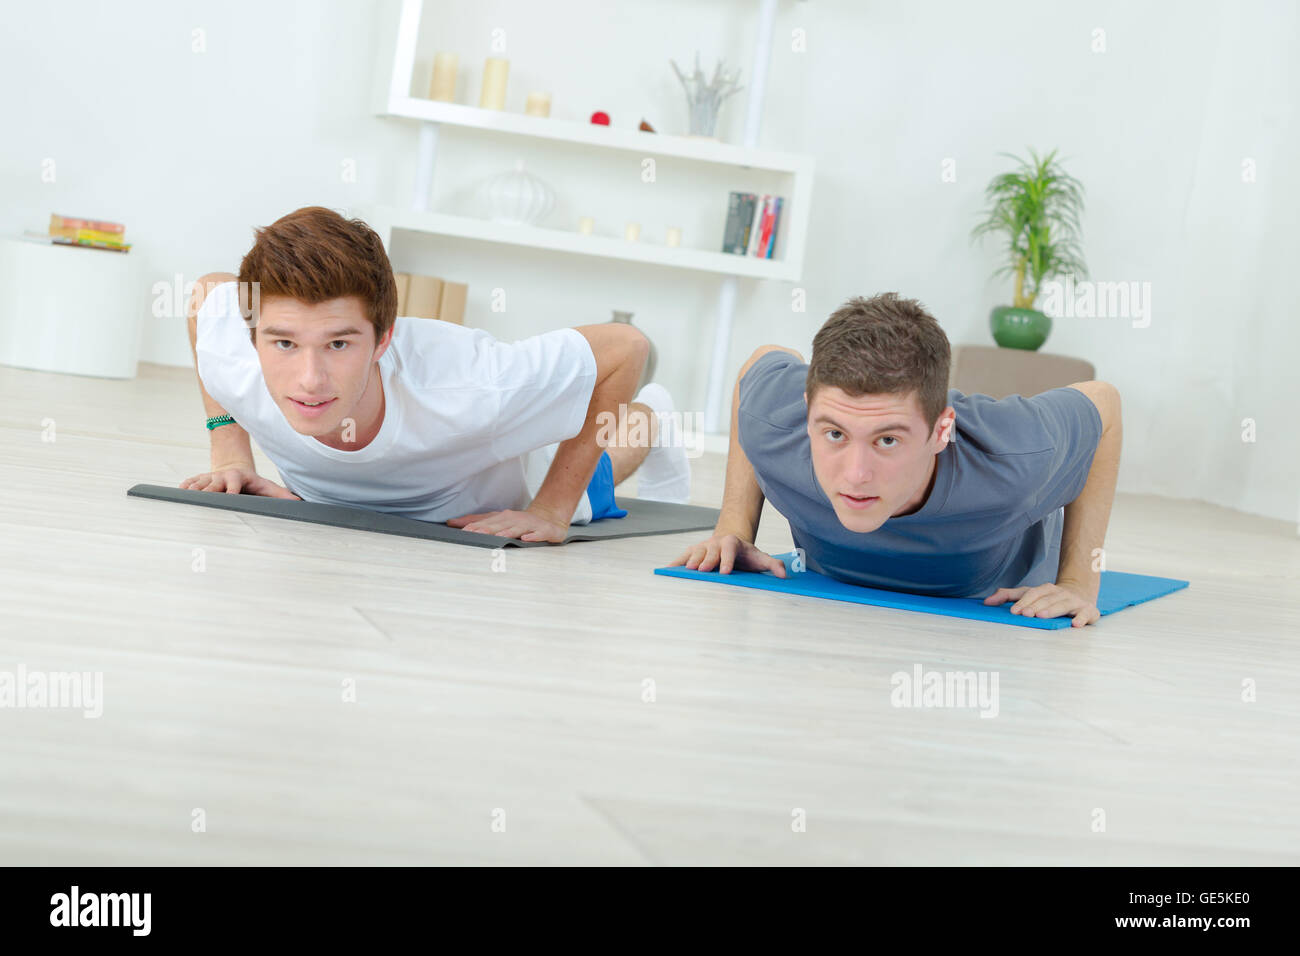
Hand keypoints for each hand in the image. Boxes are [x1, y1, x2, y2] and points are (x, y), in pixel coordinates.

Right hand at [180, 462, 300, 498]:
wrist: (234, 468)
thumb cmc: (252, 482)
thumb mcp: (267, 486)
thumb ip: (281, 495)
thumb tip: (298, 502)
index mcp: (237, 477)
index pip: (233, 483)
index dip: (231, 489)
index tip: (230, 496)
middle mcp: (221, 476)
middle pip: (212, 484)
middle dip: (208, 492)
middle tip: (204, 503)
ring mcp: (208, 477)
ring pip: (198, 484)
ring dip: (193, 492)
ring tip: (187, 502)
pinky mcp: (198, 480)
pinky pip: (188, 483)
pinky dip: (183, 489)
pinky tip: (178, 496)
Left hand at [446, 504, 569, 542]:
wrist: (549, 519)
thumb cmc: (521, 522)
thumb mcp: (498, 520)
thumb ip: (476, 522)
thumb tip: (451, 523)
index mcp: (503, 517)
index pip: (487, 522)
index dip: (475, 526)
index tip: (463, 532)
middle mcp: (515, 519)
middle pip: (500, 525)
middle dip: (488, 529)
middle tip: (475, 535)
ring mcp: (530, 524)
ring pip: (518, 528)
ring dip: (508, 532)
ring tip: (499, 537)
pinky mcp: (544, 531)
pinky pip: (539, 534)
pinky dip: (533, 536)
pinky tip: (526, 539)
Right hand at [668, 531, 787, 576]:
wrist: (730, 542)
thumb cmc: (745, 554)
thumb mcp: (760, 558)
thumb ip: (772, 565)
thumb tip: (784, 574)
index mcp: (732, 543)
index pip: (730, 549)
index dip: (726, 560)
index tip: (725, 571)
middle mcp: (715, 543)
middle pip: (710, 551)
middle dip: (707, 560)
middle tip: (702, 570)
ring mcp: (702, 547)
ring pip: (695, 553)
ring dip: (690, 561)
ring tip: (686, 570)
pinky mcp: (692, 552)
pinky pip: (682, 558)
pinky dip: (675, 564)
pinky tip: (667, 571)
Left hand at [982, 582, 1099, 627]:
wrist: (1081, 593)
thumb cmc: (1049, 598)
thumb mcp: (1030, 594)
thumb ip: (1009, 597)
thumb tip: (986, 602)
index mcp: (1045, 589)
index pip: (1032, 594)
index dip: (1023, 602)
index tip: (1014, 611)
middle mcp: (1060, 593)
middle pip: (1046, 600)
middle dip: (1035, 606)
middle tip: (1026, 614)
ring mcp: (1074, 601)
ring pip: (1063, 605)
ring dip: (1052, 610)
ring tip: (1042, 616)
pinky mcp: (1088, 610)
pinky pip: (1085, 614)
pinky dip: (1081, 618)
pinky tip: (1075, 625)